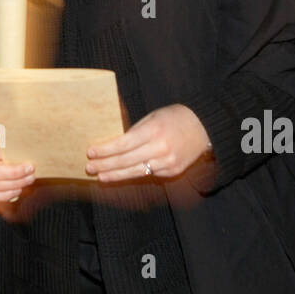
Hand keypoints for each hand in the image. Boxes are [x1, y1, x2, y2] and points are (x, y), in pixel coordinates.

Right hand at [0, 123, 33, 218]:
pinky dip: (8, 194)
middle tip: (31, 168)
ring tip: (30, 178)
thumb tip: (20, 140)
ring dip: (16, 184)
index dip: (3, 153)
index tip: (20, 153)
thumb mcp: (0, 129)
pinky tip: (19, 189)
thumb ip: (7, 134)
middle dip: (15, 173)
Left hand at [86, 104, 209, 181]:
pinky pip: (149, 174)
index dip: (105, 150)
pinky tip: (121, 175)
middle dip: (105, 165)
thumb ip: (135, 131)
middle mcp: (160, 148)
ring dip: (116, 175)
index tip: (91, 152)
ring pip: (136, 172)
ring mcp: (168, 162)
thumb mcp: (153, 117)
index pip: (123, 144)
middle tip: (89, 168)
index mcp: (153, 131)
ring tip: (100, 176)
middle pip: (126, 161)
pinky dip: (134, 175)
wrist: (205, 127)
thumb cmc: (175, 117)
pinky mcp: (173, 171)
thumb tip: (114, 144)